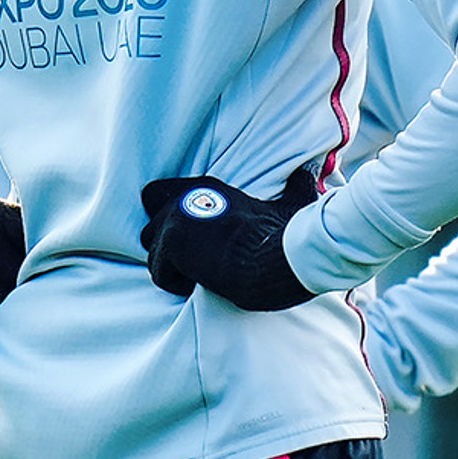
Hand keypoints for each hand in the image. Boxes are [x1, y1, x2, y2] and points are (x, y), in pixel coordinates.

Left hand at [139, 167, 319, 311]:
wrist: (283, 254)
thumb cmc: (291, 232)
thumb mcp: (293, 202)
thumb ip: (294, 186)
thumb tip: (307, 173)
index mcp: (207, 187)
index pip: (158, 194)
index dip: (170, 220)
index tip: (192, 239)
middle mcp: (184, 199)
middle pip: (151, 226)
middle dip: (168, 247)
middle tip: (194, 262)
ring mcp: (174, 221)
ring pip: (152, 252)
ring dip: (172, 268)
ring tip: (198, 277)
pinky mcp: (171, 245)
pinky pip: (160, 274)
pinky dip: (177, 285)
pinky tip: (200, 285)